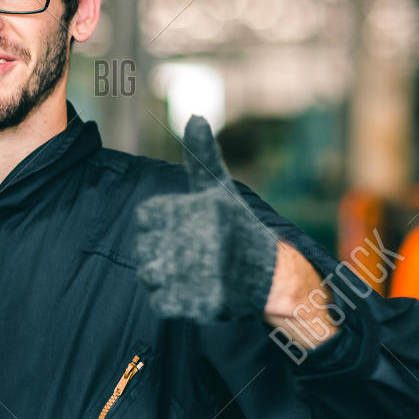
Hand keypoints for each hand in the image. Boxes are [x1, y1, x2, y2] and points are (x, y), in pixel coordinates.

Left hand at [132, 115, 278, 322]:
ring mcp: (198, 273)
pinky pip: (160, 303)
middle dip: (159, 252)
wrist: (275, 276)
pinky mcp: (200, 303)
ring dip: (162, 277)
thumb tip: (195, 115)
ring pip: (148, 275)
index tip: (180, 229)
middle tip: (188, 254)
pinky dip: (170, 299)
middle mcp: (196, 240)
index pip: (144, 217)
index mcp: (195, 210)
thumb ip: (200, 156)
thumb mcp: (219, 189)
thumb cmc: (239, 227)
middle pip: (142, 248)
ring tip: (189, 272)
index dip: (157, 225)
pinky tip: (191, 290)